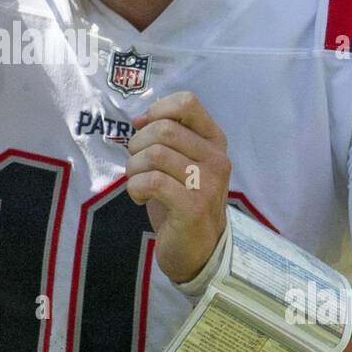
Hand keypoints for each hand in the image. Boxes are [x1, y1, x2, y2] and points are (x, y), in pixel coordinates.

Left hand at [126, 91, 229, 283]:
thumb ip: (166, 136)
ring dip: (134, 168)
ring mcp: (208, 184)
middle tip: (137, 165)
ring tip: (137, 183)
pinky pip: (152, 181)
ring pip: (155, 154)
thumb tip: (140, 118)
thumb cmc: (182, 200)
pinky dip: (136, 187)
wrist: (198, 249)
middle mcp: (217, 159)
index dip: (157, 110)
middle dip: (137, 144)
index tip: (144, 129)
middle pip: (164, 128)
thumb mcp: (179, 161)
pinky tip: (140, 198)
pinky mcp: (193, 207)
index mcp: (214, 141)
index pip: (188, 102)